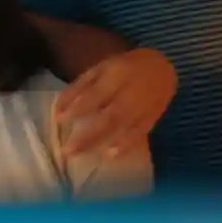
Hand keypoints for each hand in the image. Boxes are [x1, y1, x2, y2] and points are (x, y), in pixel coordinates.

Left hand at [56, 47, 176, 157]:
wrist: (163, 67)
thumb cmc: (124, 68)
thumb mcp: (100, 69)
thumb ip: (79, 87)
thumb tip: (58, 108)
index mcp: (117, 75)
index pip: (96, 94)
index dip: (78, 107)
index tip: (59, 120)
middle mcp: (132, 92)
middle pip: (110, 116)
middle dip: (88, 135)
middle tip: (68, 151)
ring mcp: (145, 107)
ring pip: (124, 127)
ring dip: (104, 142)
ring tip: (85, 155)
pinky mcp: (153, 118)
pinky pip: (140, 133)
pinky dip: (126, 145)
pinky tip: (111, 156)